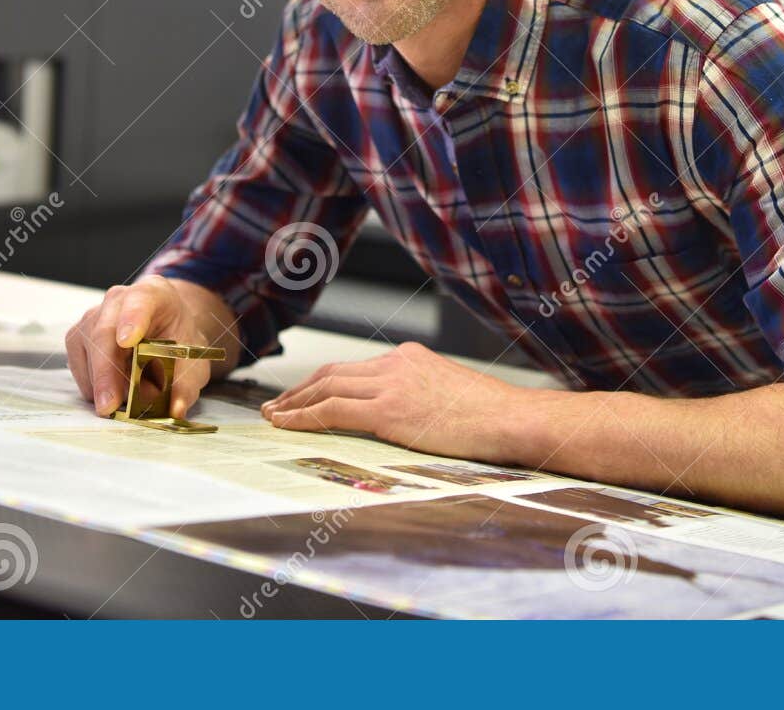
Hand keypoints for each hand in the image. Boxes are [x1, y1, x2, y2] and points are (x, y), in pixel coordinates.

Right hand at [64, 275, 237, 418]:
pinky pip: (79, 366)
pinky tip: (113, 391)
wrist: (165, 331)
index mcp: (154, 295)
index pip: (141, 301)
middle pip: (105, 332)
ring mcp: (93, 316)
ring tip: (125, 403)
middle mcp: (118, 300)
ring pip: (88, 351)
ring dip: (102, 384)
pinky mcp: (78, 337)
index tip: (127, 341)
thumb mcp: (192, 363)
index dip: (133, 319)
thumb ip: (186, 386)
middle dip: (106, 372)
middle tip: (110, 404)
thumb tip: (175, 410)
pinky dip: (94, 386)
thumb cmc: (177, 343)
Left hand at [260, 341, 528, 463]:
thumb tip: (404, 414)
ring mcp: (392, 384)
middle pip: (332, 372)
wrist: (510, 418)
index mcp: (409, 357)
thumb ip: (419, 394)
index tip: (302, 395)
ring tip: (273, 416)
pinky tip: (286, 425)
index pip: (352, 367)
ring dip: (293, 403)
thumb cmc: (490, 414)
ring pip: (326, 388)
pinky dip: (304, 416)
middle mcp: (395, 363)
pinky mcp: (390, 410)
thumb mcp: (449, 392)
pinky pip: (333, 410)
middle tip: (276, 405)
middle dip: (299, 389)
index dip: (320, 381)